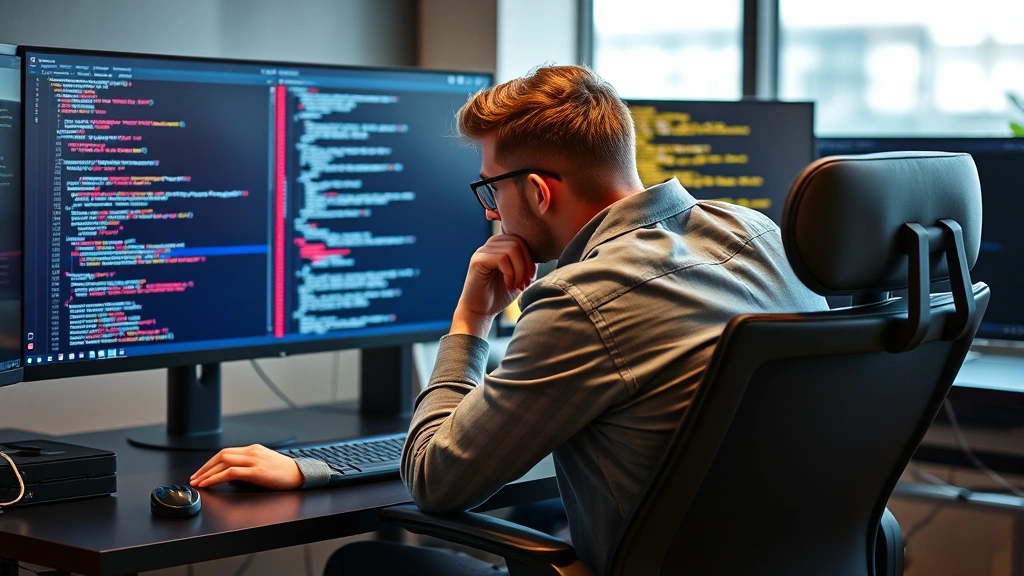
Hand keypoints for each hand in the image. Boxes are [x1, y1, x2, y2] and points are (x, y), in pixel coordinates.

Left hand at [190, 444, 304, 489]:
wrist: (300, 474)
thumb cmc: (284, 473)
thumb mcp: (264, 465)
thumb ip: (248, 466)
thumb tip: (231, 475)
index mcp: (253, 449)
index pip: (226, 452)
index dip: (210, 463)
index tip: (201, 473)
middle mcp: (252, 452)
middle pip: (221, 455)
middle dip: (205, 467)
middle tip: (195, 478)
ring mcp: (254, 460)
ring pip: (224, 462)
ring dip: (207, 473)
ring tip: (198, 482)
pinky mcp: (257, 471)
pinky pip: (231, 472)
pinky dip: (217, 477)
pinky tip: (210, 484)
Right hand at [452, 234, 537, 336]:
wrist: (480, 311)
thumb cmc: (499, 295)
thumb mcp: (519, 277)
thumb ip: (527, 263)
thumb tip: (540, 254)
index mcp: (501, 245)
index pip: (522, 240)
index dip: (530, 259)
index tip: (530, 278)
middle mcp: (491, 244)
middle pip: (518, 242)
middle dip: (526, 265)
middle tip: (524, 284)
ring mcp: (482, 251)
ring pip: (512, 249)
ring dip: (519, 270)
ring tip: (516, 286)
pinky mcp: (477, 260)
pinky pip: (501, 258)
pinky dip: (510, 273)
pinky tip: (508, 285)